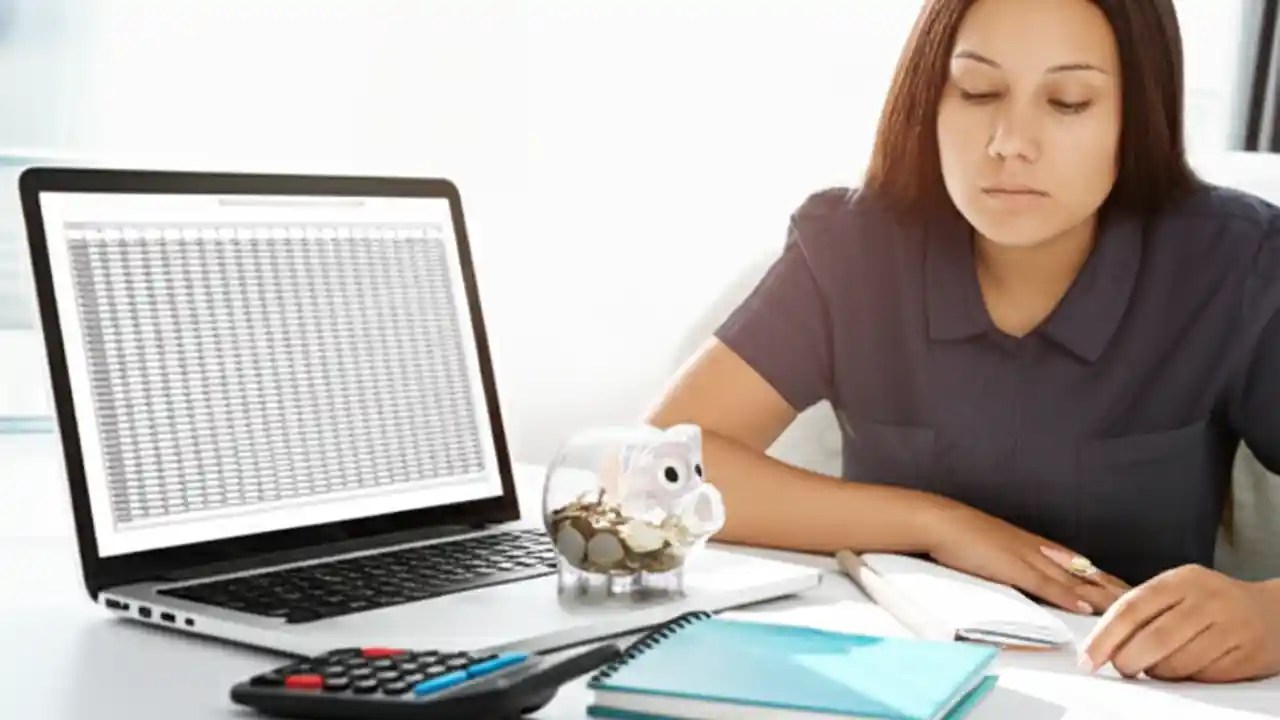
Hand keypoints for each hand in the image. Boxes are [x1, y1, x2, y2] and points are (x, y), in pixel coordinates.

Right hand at [924, 499, 1128, 615]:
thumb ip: (1018, 563)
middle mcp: (1041, 551)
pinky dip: (1068, 596)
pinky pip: (1046, 584)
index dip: (1109, 580)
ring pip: (1075, 579)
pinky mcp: (1012, 566)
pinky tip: (1087, 608)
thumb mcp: (997, 550)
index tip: (1135, 592)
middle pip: (1088, 573)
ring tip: (1133, 608)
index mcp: (1038, 547)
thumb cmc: (963, 535)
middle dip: (1118, 588)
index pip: (1083, 567)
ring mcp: (1028, 557)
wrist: (940, 520)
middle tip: (1151, 603)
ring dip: (1103, 595)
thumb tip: (1036, 582)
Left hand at [1079, 565, 1279, 681]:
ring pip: (1177, 663)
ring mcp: (1231, 627)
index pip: (1132, 608)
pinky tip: (1184, 669)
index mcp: (1182, 579)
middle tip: (1121, 668)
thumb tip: (1101, 645)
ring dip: (1156, 672)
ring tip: (1154, 667)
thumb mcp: (1178, 591)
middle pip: (1153, 639)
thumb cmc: (1211, 603)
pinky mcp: (1247, 655)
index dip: (1105, 637)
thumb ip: (1142, 610)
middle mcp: (1207, 600)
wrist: (1274, 612)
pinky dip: (1185, 678)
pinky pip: (1203, 676)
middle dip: (1128, 661)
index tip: (1087, 658)